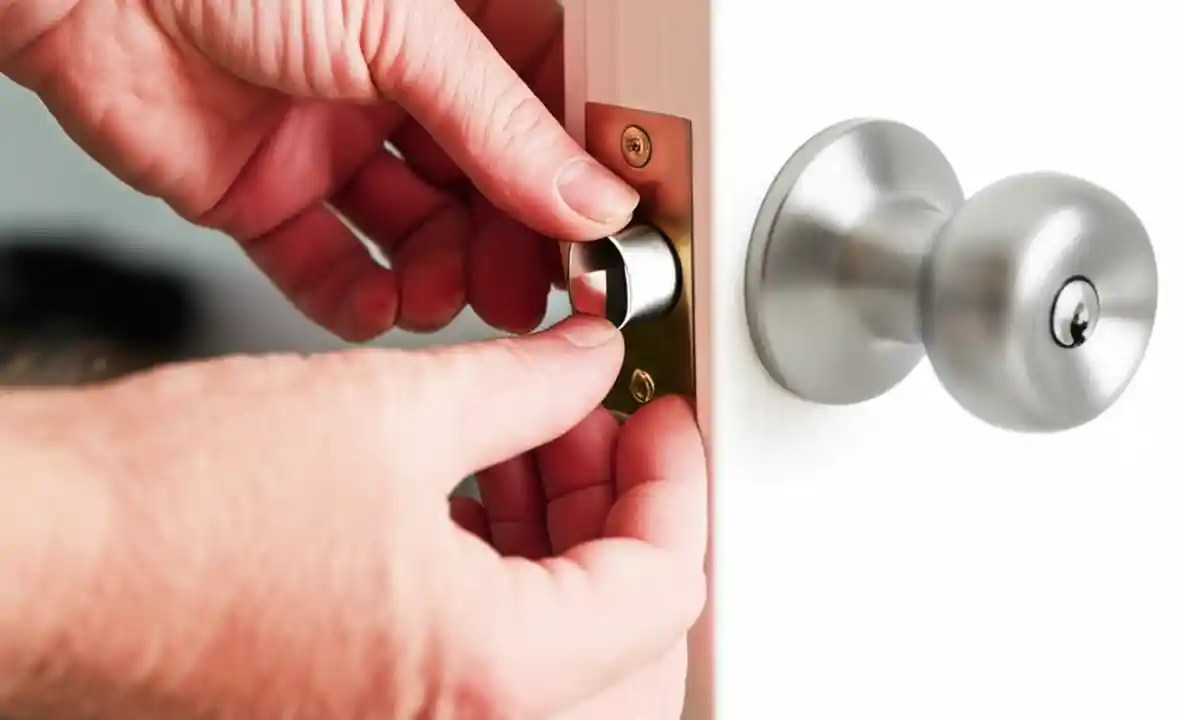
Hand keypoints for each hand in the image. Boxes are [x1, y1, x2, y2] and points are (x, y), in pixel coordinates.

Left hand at [0, 0, 638, 338]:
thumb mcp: (405, 29)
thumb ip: (503, 125)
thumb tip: (591, 199)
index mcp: (451, 24)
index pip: (545, 110)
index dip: (578, 176)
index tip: (608, 234)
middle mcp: (397, 85)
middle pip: (488, 186)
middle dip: (513, 242)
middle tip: (537, 286)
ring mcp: (333, 142)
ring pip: (419, 234)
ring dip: (444, 277)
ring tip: (450, 295)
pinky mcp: (265, 195)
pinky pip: (327, 266)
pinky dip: (357, 301)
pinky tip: (381, 310)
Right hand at [0, 318, 707, 718]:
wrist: (48, 555)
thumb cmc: (172, 513)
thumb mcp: (396, 410)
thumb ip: (531, 385)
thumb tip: (591, 365)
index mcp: (492, 680)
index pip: (661, 587)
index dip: (672, 479)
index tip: (657, 416)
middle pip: (626, 638)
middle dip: (620, 513)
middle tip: (595, 424)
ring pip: (559, 654)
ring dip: (564, 540)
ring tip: (529, 442)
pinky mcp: (368, 712)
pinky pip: (484, 664)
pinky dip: (504, 579)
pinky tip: (474, 493)